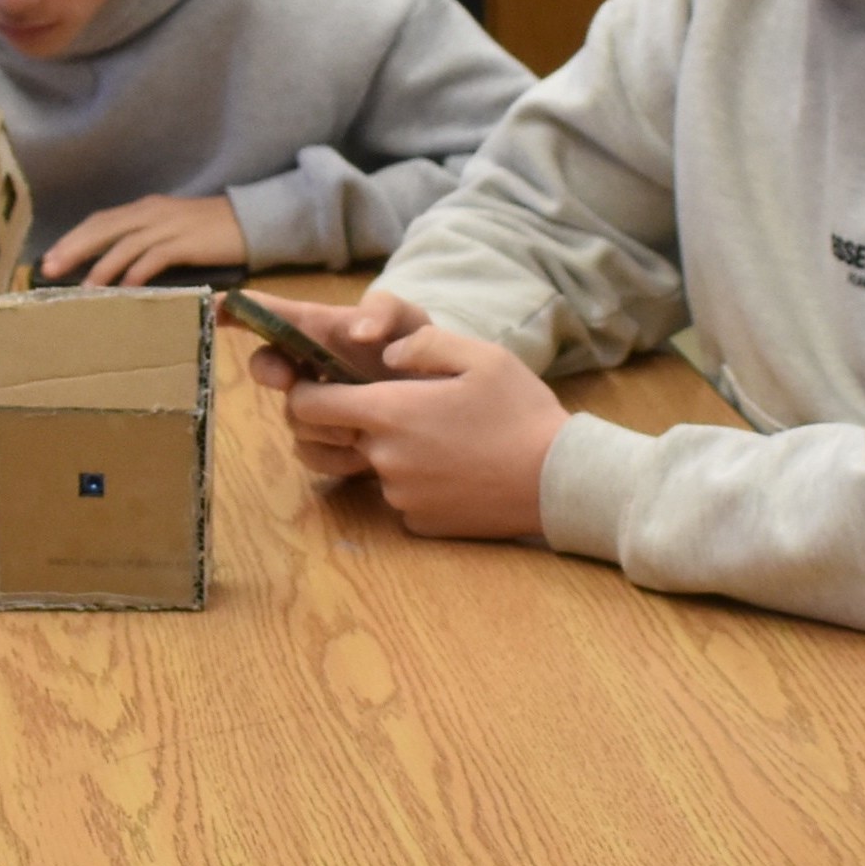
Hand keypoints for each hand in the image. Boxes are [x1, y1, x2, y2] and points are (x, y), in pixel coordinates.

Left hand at [43, 192, 248, 285]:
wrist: (250, 221)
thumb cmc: (209, 231)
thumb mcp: (170, 228)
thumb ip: (144, 240)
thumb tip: (115, 267)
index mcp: (144, 208)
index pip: (100, 220)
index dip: (73, 238)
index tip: (51, 257)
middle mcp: (151, 212)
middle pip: (103, 228)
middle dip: (75, 248)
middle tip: (50, 270)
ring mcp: (168, 226)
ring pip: (124, 244)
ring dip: (101, 267)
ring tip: (83, 289)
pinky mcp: (186, 242)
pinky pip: (154, 257)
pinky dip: (136, 273)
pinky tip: (125, 288)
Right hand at [233, 292, 421, 476]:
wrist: (447, 407)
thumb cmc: (420, 352)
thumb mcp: (409, 320)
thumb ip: (384, 310)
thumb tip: (355, 331)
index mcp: (320, 332)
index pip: (270, 316)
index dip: (238, 311)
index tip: (215, 308)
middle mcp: (308, 369)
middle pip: (266, 367)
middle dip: (271, 371)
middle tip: (290, 377)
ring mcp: (316, 409)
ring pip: (292, 417)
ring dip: (324, 421)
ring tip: (363, 424)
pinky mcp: (329, 448)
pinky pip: (311, 455)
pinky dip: (337, 456)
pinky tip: (365, 452)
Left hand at [261, 297, 567, 538]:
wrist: (558, 480)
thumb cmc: (521, 411)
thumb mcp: (481, 356)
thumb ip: (422, 344)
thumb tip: (385, 352)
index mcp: (389, 411)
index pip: (308, 405)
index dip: (306, 392)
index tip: (324, 384)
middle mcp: (383, 457)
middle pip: (337, 437)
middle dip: (353, 421)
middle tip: (401, 407)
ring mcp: (399, 495)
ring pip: (374, 466)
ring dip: (393, 451)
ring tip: (446, 438)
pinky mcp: (418, 522)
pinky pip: (401, 495)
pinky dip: (418, 481)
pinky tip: (458, 468)